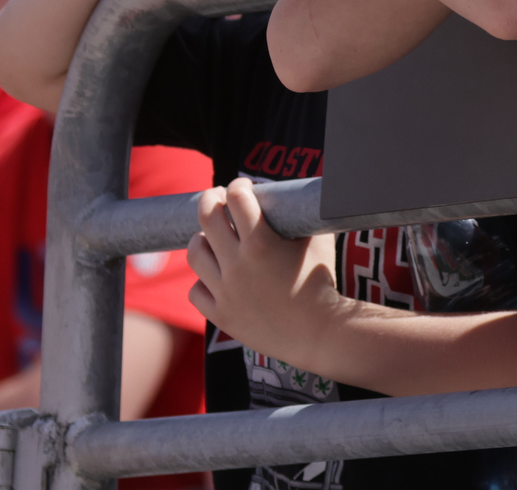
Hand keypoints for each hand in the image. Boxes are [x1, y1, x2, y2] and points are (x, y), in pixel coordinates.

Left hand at [186, 179, 341, 359]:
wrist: (319, 331)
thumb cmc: (321, 282)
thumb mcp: (317, 241)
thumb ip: (300, 217)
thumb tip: (297, 196)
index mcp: (260, 242)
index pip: (237, 198)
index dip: (239, 186)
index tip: (243, 186)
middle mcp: (237, 264)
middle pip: (207, 217)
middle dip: (212, 199)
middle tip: (218, 197)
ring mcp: (225, 291)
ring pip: (195, 252)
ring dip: (203, 238)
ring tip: (212, 237)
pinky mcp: (221, 315)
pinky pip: (196, 290)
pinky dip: (204, 280)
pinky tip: (216, 276)